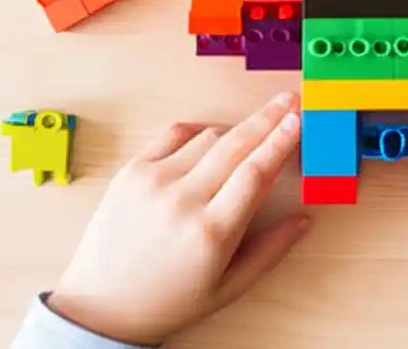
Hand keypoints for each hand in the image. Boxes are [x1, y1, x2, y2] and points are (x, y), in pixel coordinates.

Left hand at [47, 93, 309, 345]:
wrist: (102, 306)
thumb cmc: (169, 301)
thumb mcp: (229, 287)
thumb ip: (271, 250)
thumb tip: (305, 219)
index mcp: (212, 232)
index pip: (256, 173)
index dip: (281, 142)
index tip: (298, 120)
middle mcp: (182, 201)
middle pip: (236, 144)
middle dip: (268, 119)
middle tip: (288, 100)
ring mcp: (153, 182)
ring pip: (208, 137)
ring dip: (235, 132)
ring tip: (251, 135)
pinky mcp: (131, 172)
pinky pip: (174, 134)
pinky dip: (198, 131)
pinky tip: (211, 138)